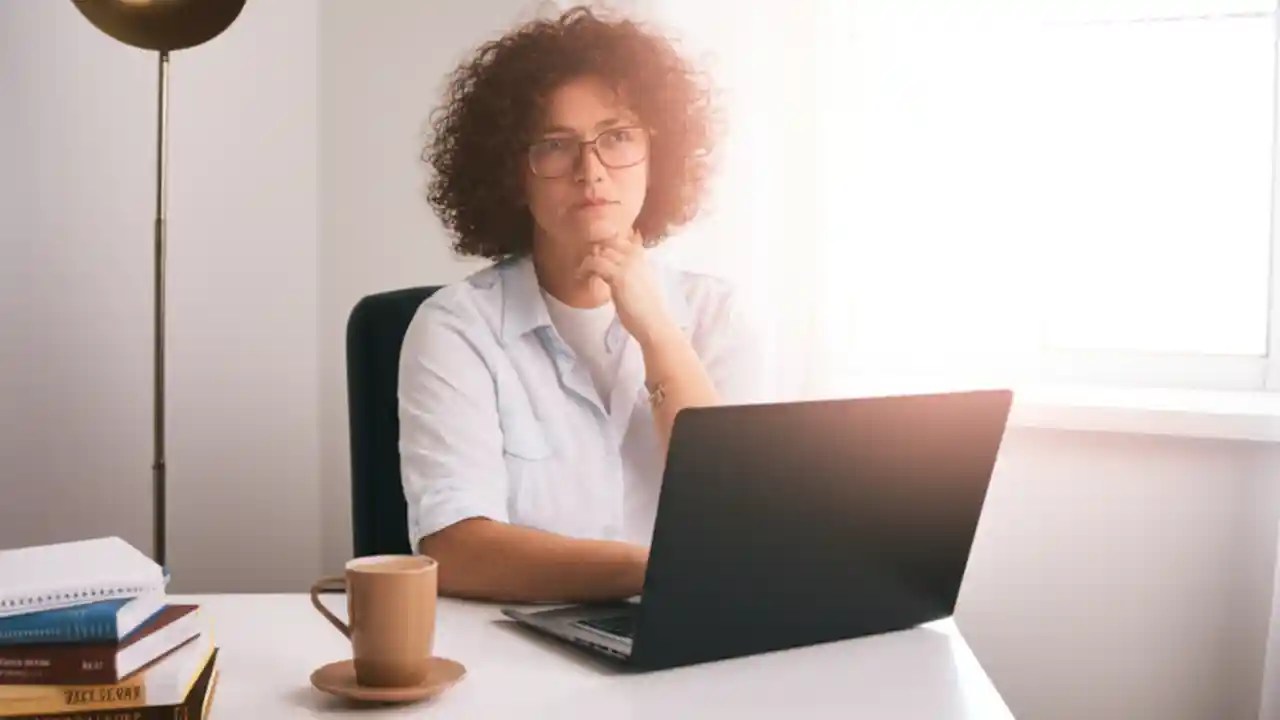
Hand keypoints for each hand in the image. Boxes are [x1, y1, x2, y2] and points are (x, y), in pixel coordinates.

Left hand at [577, 230, 677, 345]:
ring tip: (582, 272)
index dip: (606, 245)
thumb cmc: (647, 310)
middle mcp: (636, 257)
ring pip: (601, 250)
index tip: (596, 257)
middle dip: (595, 251)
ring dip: (588, 260)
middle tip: (586, 264)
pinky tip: (582, 278)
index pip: (622, 240)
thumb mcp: (639, 285)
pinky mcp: (619, 276)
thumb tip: (611, 272)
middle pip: (609, 242)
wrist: (653, 323)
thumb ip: (628, 274)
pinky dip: (586, 269)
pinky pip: (596, 263)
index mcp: (642, 259)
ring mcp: (628, 265)